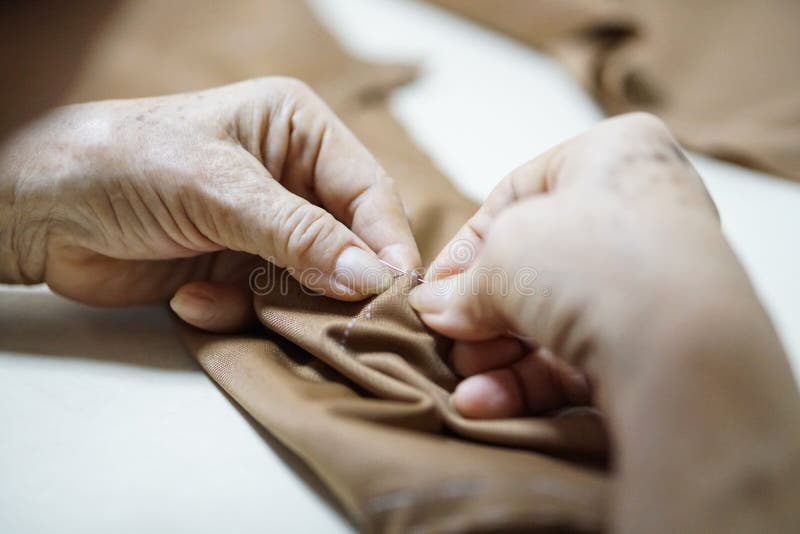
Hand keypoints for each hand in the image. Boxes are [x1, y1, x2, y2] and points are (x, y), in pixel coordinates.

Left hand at [0, 77, 419, 331]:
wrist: (40, 210)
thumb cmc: (127, 164)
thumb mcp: (221, 191)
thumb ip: (301, 236)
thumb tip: (373, 277)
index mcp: (298, 132)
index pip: (368, 191)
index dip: (387, 242)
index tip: (399, 292)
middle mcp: (290, 179)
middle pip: (348, 242)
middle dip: (337, 282)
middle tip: (343, 322)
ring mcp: (264, 228)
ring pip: (311, 282)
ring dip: (278, 303)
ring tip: (237, 299)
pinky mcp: (237, 268)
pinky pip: (265, 305)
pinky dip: (232, 310)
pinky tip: (190, 297)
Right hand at [411, 112, 729, 416]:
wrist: (680, 345)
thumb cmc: (587, 260)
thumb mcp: (503, 257)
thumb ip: (463, 286)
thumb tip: (431, 309)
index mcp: (614, 154)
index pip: (516, 196)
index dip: (464, 249)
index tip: (432, 292)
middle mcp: (641, 213)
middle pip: (533, 266)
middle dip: (481, 313)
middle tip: (446, 343)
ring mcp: (652, 282)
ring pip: (553, 319)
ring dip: (497, 356)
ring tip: (461, 379)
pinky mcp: (657, 345)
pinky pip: (580, 355)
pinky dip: (528, 381)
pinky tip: (484, 403)